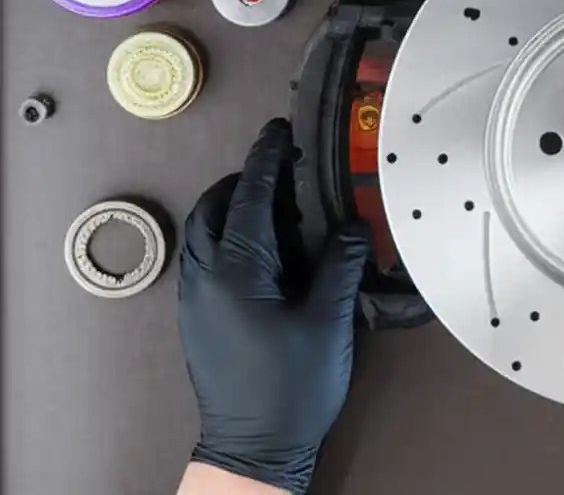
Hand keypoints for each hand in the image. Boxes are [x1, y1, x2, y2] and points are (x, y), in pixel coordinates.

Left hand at [178, 119, 366, 493]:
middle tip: (284, 170)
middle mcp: (206, 275)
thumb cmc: (290, 387)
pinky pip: (207, 258)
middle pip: (215, 206)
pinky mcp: (199, 317)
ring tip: (281, 210)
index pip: (250, 195)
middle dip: (247, 180)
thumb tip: (354, 226)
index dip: (268, 157)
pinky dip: (230, 237)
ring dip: (236, 209)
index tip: (281, 131)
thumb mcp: (328, 321)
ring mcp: (196, 298)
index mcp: (235, 268)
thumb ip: (341, 265)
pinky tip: (268, 255)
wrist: (253, 445)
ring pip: (205, 232)